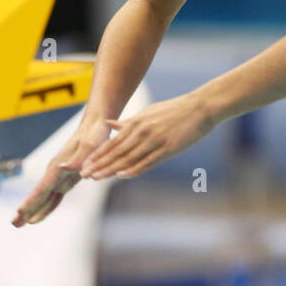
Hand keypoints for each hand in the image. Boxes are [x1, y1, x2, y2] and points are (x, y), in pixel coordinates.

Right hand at [11, 113, 111, 226]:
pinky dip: (46, 208)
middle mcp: (55, 172)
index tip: (20, 211)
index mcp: (59, 166)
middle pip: (39, 194)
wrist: (94, 126)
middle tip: (14, 223)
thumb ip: (78, 157)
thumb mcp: (90, 145)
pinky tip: (37, 217)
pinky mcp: (67, 179)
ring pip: (44, 198)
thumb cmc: (93, 135)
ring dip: (32, 211)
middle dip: (27, 209)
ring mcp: (59, 176)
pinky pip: (54, 197)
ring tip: (19, 224)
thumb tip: (64, 168)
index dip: (32, 200)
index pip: (43, 187)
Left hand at [78, 93, 217, 179]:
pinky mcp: (169, 148)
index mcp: (137, 122)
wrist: (201, 107)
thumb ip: (129, 122)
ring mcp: (155, 140)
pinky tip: (123, 174)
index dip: (97, 154)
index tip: (84, 164)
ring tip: (97, 177)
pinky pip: (148, 161)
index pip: (113, 142)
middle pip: (117, 151)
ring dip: (111, 169)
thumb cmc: (176, 110)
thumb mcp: (149, 112)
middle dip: (99, 164)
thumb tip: (109, 124)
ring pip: (129, 157)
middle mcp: (143, 131)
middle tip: (84, 175)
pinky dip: (134, 168)